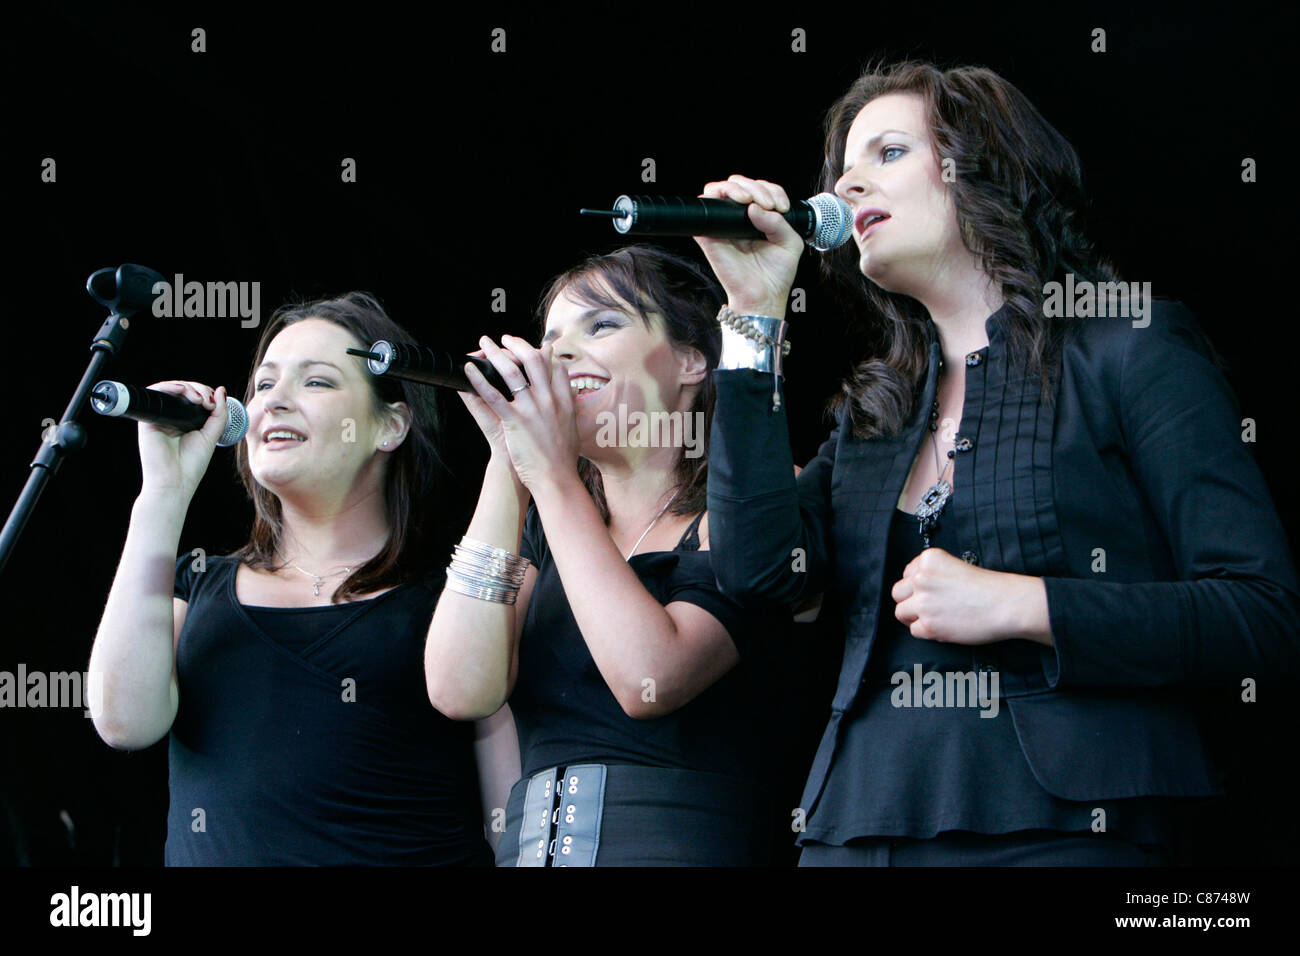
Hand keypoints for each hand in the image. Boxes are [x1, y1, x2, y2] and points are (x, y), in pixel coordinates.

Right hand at [136, 380, 227, 497]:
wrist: (175, 480)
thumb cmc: (192, 463)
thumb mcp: (211, 435)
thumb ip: (219, 413)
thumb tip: (221, 390)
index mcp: (186, 421)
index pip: (195, 397)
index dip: (206, 394)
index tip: (215, 404)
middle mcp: (172, 417)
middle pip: (184, 391)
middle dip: (199, 390)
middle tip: (208, 402)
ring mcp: (160, 417)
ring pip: (171, 389)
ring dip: (187, 387)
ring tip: (199, 399)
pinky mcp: (148, 418)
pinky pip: (155, 393)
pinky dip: (169, 386)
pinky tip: (182, 392)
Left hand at [461, 334, 579, 494]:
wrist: (557, 479)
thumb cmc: (563, 459)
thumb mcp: (573, 429)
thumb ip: (568, 408)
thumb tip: (568, 396)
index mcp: (565, 401)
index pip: (556, 367)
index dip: (544, 353)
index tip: (536, 347)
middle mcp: (550, 400)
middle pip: (534, 361)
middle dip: (517, 345)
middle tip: (505, 339)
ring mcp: (532, 409)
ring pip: (512, 372)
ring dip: (496, 354)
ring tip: (485, 344)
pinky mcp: (515, 421)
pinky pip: (493, 395)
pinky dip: (478, 379)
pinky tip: (469, 369)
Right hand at [693, 175, 804, 318]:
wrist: (763, 296)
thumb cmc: (776, 274)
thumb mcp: (789, 243)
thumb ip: (778, 222)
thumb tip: (755, 207)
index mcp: (758, 219)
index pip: (760, 189)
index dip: (772, 190)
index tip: (782, 207)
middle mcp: (738, 219)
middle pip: (740, 183)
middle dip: (757, 187)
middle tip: (770, 205)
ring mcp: (723, 225)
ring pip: (721, 188)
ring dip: (740, 187)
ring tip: (754, 201)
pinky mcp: (710, 233)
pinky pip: (706, 204)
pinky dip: (721, 195)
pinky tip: (743, 204)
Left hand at [891, 548, 1051, 645]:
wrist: (1006, 604)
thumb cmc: (989, 588)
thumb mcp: (956, 567)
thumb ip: (933, 575)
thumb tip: (915, 590)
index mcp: (929, 559)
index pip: (907, 573)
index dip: (917, 585)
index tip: (930, 591)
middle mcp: (921, 578)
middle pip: (898, 592)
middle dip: (910, 600)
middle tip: (926, 607)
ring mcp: (923, 602)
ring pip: (901, 612)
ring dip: (914, 617)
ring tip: (933, 617)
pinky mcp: (928, 625)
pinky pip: (913, 630)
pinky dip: (926, 631)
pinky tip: (942, 626)